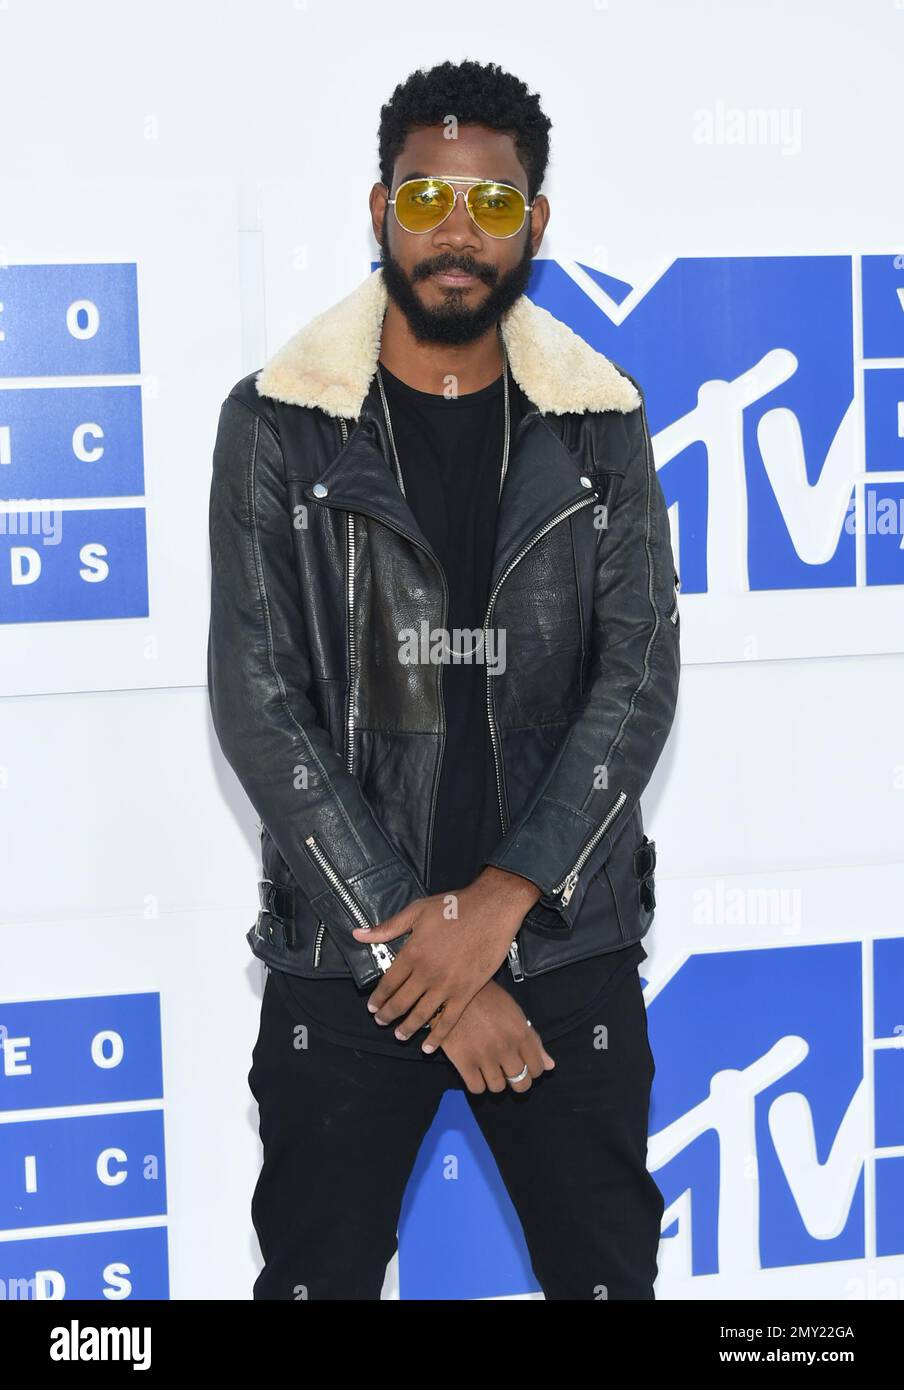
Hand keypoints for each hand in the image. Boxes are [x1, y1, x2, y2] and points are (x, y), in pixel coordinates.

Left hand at [352, 865, 541, 1051]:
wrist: (492, 908)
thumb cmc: (454, 907)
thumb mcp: (417, 911)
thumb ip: (388, 927)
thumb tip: (358, 934)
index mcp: (412, 953)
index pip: (388, 983)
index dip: (378, 998)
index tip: (372, 1007)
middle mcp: (426, 973)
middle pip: (401, 1002)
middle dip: (387, 1015)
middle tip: (381, 1021)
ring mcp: (447, 985)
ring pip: (421, 1015)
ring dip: (407, 1028)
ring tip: (399, 1035)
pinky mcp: (467, 992)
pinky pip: (448, 1020)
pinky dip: (437, 1036)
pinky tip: (429, 1046)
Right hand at [439, 980, 555, 1093]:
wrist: (455, 990)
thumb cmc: (488, 999)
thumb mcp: (515, 1014)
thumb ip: (533, 1040)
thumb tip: (551, 1066)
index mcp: (521, 1034)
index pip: (537, 1068)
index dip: (532, 1071)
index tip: (524, 1066)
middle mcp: (506, 1048)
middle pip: (521, 1083)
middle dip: (517, 1081)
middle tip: (507, 1073)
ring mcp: (485, 1056)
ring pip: (498, 1088)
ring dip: (495, 1082)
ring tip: (489, 1069)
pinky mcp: (464, 1061)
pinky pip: (477, 1088)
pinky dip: (477, 1084)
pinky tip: (475, 1072)